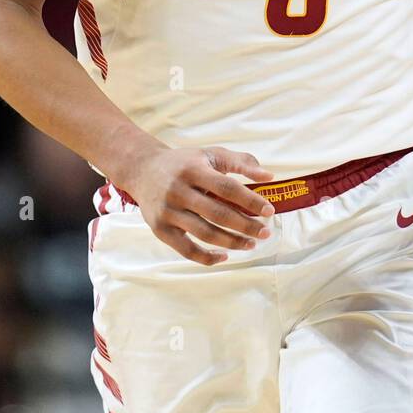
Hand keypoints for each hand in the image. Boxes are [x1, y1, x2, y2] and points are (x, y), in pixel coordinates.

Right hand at [131, 144, 275, 263]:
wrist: (143, 170)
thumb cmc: (185, 163)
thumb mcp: (210, 154)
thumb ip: (241, 162)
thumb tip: (269, 177)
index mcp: (194, 170)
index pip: (227, 187)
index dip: (250, 200)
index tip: (269, 211)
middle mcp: (178, 191)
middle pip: (218, 214)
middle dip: (245, 226)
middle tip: (265, 232)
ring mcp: (168, 212)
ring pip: (204, 233)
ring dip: (231, 242)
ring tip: (251, 244)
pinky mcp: (160, 229)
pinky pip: (186, 250)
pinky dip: (207, 257)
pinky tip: (225, 256)